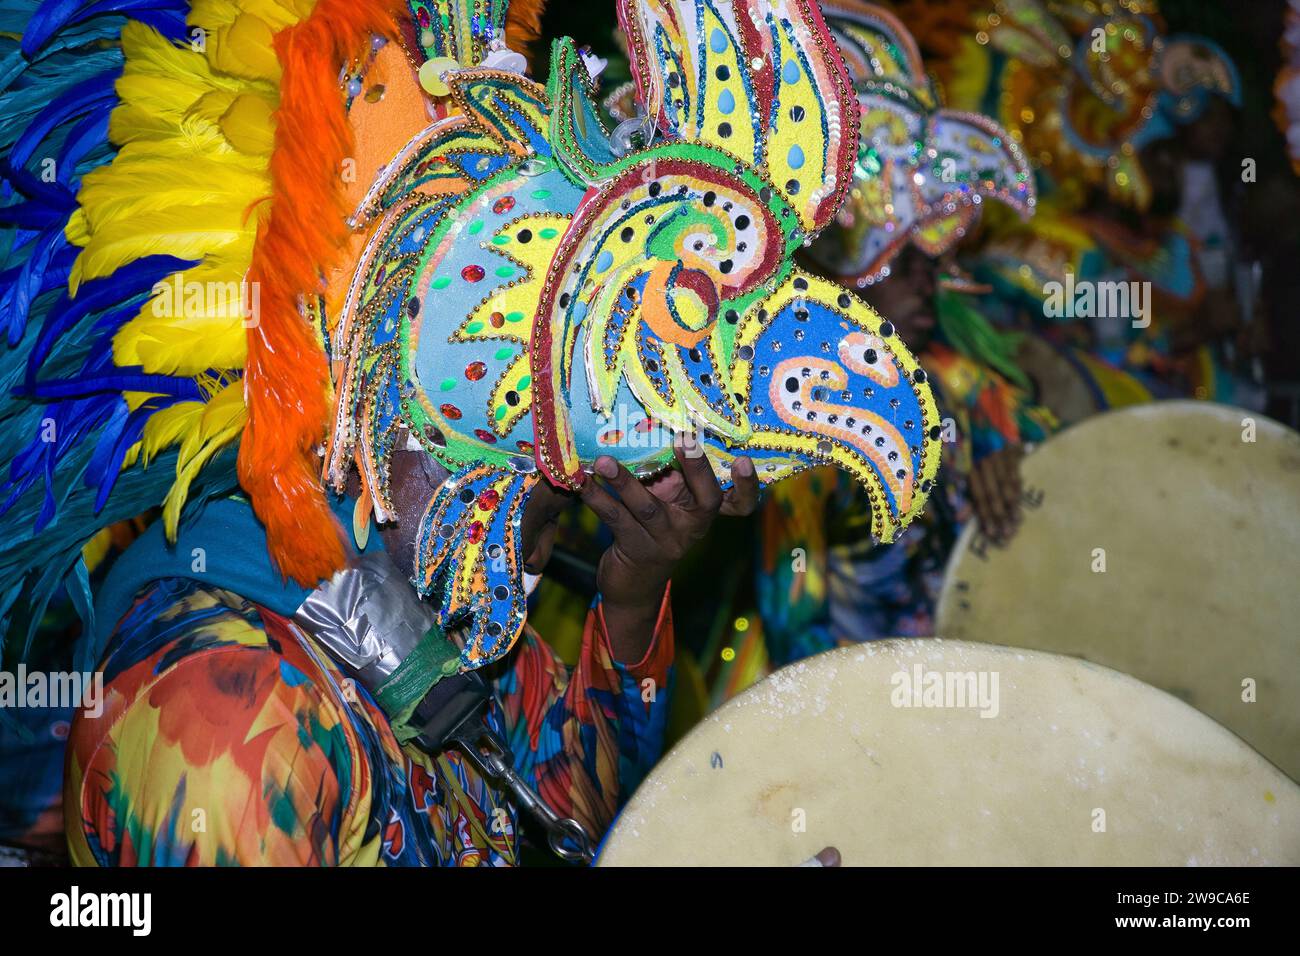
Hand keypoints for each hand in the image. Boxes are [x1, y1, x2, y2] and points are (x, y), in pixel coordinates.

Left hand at [579, 433, 758, 660]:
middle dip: (696, 467)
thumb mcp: (669, 504)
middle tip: (684, 439)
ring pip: (649, 507)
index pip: (740, 502)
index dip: (747, 485)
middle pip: (705, 498)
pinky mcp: (638, 550)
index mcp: (704, 511)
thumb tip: (649, 428)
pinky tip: (583, 483)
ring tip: (604, 461)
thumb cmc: (652, 528)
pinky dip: (598, 499)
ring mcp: (667, 541)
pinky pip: (617, 520)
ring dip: (624, 481)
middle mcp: (693, 526)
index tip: (745, 461)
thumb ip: (670, 476)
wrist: (633, 584)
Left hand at [968, 445, 1023, 544]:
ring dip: (1012, 509)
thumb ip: (963, 494)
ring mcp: (1000, 457)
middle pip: (994, 494)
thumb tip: (960, 519)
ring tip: (1015, 526)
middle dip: (1000, 517)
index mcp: (969, 467)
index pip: (979, 495)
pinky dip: (1019, 494)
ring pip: (1008, 487)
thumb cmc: (970, 451)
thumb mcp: (961, 469)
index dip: (985, 515)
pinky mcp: (1013, 453)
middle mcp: (985, 462)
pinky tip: (1019, 507)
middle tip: (1006, 536)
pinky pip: (1017, 477)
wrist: (984, 423)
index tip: (991, 534)